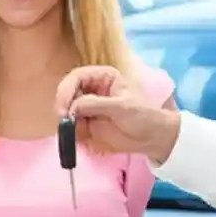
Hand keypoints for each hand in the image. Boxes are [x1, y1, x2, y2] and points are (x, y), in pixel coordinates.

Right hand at [55, 65, 179, 162]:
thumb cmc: (142, 116)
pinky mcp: (87, 125)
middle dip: (63, 107)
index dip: (66, 90)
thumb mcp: (121, 107)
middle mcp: (91, 90)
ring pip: (67, 111)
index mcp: (102, 77)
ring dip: (67, 122)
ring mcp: (87, 108)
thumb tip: (73, 107)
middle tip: (64, 122)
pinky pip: (72, 127)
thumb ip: (96, 104)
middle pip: (67, 93)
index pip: (77, 77)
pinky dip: (72, 133)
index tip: (63, 107)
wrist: (152, 139)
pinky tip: (83, 138)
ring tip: (82, 132)